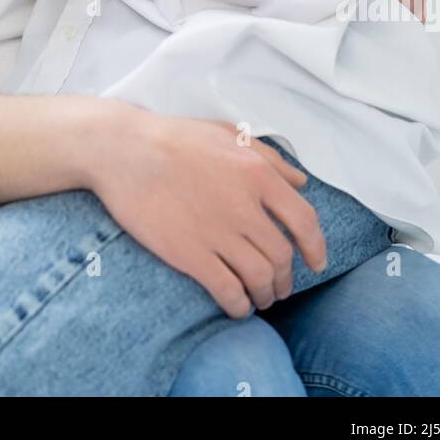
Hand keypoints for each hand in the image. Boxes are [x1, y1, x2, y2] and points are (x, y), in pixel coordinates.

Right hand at [92, 107, 326, 316]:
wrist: (122, 150)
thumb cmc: (173, 136)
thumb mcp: (227, 133)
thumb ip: (269, 157)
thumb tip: (302, 182)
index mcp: (256, 172)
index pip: (304, 221)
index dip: (316, 248)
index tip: (316, 263)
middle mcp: (243, 204)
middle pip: (282, 256)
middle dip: (285, 279)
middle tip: (279, 288)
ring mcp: (216, 231)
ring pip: (260, 278)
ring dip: (266, 295)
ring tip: (260, 299)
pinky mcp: (190, 253)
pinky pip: (229, 291)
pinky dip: (240, 305)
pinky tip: (236, 306)